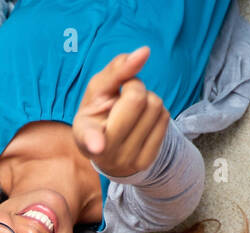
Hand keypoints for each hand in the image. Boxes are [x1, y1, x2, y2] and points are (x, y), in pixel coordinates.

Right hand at [72, 47, 170, 179]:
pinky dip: (156, 113)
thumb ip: (117, 69)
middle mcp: (105, 152)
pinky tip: (141, 122)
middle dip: (134, 86)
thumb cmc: (99, 112)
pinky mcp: (146, 162)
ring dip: (147, 99)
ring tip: (132, 111)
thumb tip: (145, 52)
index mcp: (84, 132)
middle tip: (123, 97)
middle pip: (137, 98)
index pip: (90, 136)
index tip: (98, 146)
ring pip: (155, 106)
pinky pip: (165, 119)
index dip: (94, 140)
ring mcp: (127, 160)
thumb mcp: (99, 89)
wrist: (110, 149)